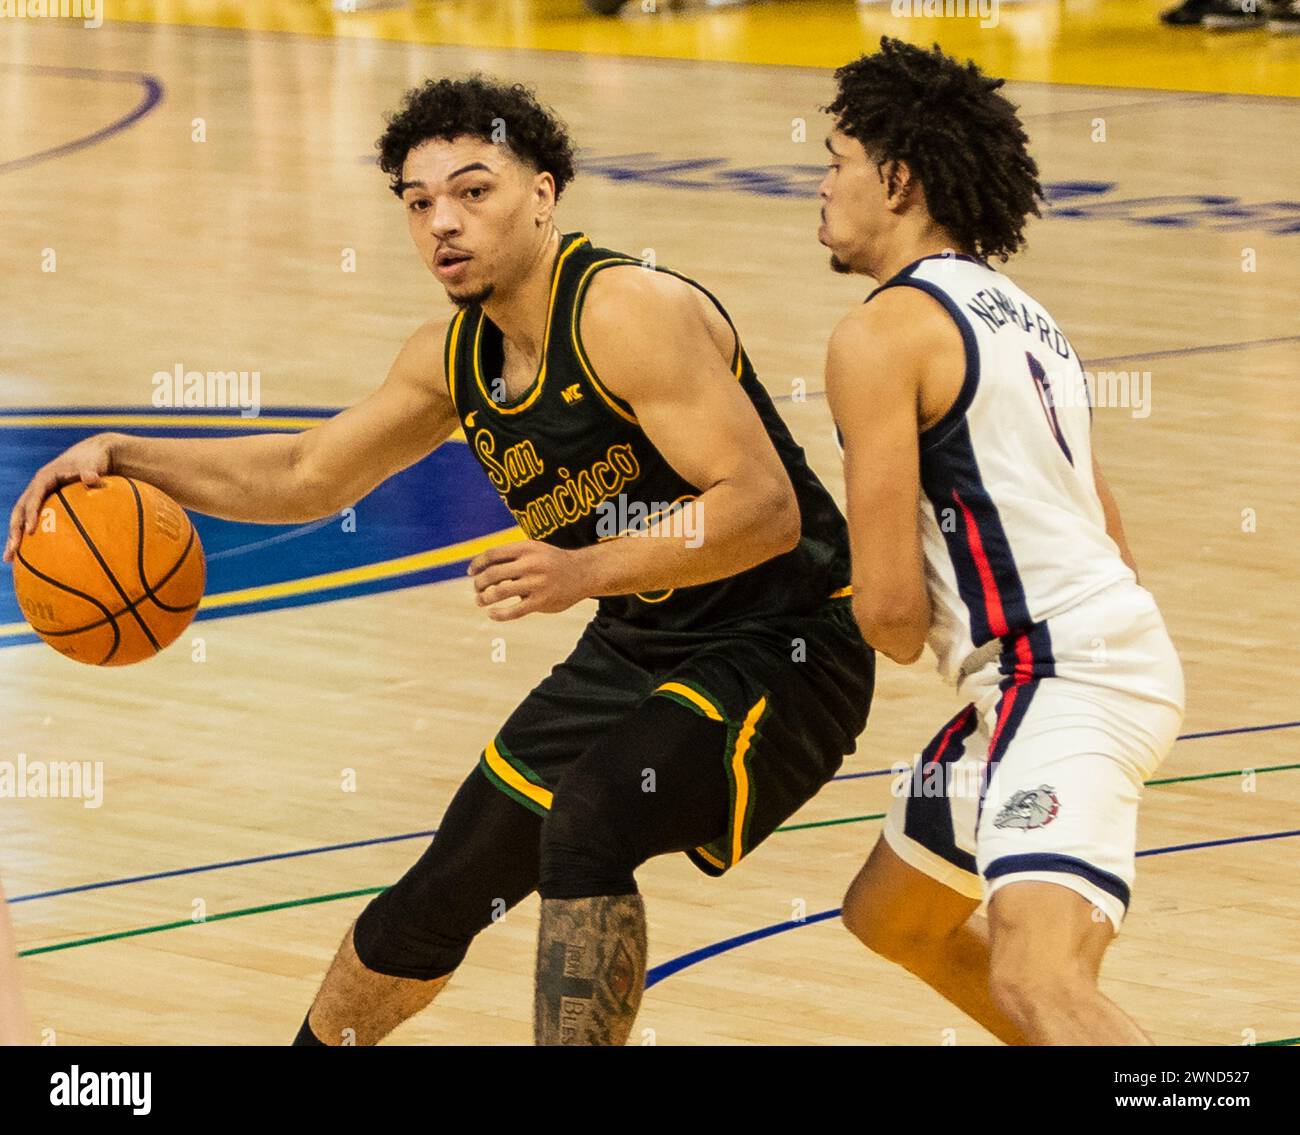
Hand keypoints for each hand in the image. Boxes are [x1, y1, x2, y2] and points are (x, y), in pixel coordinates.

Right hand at [4, 433, 115, 562]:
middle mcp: (36, 488)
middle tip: (13, 551)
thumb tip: (92, 478)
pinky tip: (27, 557)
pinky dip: (28, 537)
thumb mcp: (93, 464)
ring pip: (20, 518)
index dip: (31, 512)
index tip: (30, 530)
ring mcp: (38, 496)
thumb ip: (90, 472)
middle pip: (19, 510)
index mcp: (45, 478)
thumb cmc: (93, 460)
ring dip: (14, 537)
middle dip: (14, 530)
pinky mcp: (44, 504)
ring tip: (9, 559)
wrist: (92, 455)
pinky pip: (32, 521)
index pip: (34, 496)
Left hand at [467, 539, 588, 620]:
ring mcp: (536, 583)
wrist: (583, 572)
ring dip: (484, 598)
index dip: (477, 563)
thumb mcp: (534, 550)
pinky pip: (514, 610)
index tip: (471, 572)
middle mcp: (531, 564)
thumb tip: (481, 567)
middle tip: (476, 589)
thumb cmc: (551, 562)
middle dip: (479, 583)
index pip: (493, 554)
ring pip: (500, 592)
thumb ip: (511, 556)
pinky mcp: (541, 601)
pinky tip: (492, 614)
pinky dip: (499, 614)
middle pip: (493, 574)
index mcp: (526, 548)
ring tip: (480, 600)